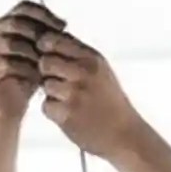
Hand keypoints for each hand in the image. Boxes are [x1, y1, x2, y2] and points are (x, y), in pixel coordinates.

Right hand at [0, 1, 65, 119]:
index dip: (45, 14)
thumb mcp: (41, 50)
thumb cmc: (27, 74)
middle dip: (40, 33)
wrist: (11, 103)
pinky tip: (38, 77)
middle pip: (17, 22)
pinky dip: (27, 70)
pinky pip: (9, 64)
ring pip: (13, 43)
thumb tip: (62, 23)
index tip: (63, 26)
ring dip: (34, 54)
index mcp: (6, 22)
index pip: (24, 6)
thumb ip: (48, 34)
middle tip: (56, 46)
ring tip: (47, 65)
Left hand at [38, 31, 143, 158]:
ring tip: (67, 99)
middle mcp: (84, 73)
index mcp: (92, 58)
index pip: (54, 40)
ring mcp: (75, 94)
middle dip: (47, 71)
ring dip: (51, 93)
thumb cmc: (109, 100)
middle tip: (58, 81)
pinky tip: (69, 114)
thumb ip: (77, 54)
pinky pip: (46, 106)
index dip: (46, 47)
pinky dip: (53, 111)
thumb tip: (47, 37)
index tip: (49, 56)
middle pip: (45, 61)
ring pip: (45, 84)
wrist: (125, 134)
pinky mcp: (67, 115)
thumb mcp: (101, 69)